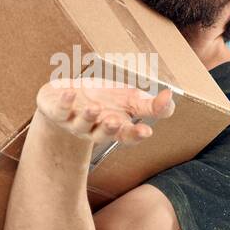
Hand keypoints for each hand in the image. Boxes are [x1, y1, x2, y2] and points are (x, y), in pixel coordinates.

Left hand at [35, 77, 175, 145]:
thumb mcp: (130, 100)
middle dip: (110, 128)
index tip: (146, 131)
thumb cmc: (103, 99)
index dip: (136, 135)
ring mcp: (75, 122)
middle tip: (116, 121)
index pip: (128, 136)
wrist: (67, 97)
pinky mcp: (58, 112)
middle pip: (103, 134)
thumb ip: (151, 105)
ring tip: (94, 108)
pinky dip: (65, 102)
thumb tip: (171, 98)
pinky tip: (70, 93)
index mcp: (115, 128)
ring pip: (82, 125)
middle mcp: (96, 129)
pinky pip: (60, 110)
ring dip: (88, 117)